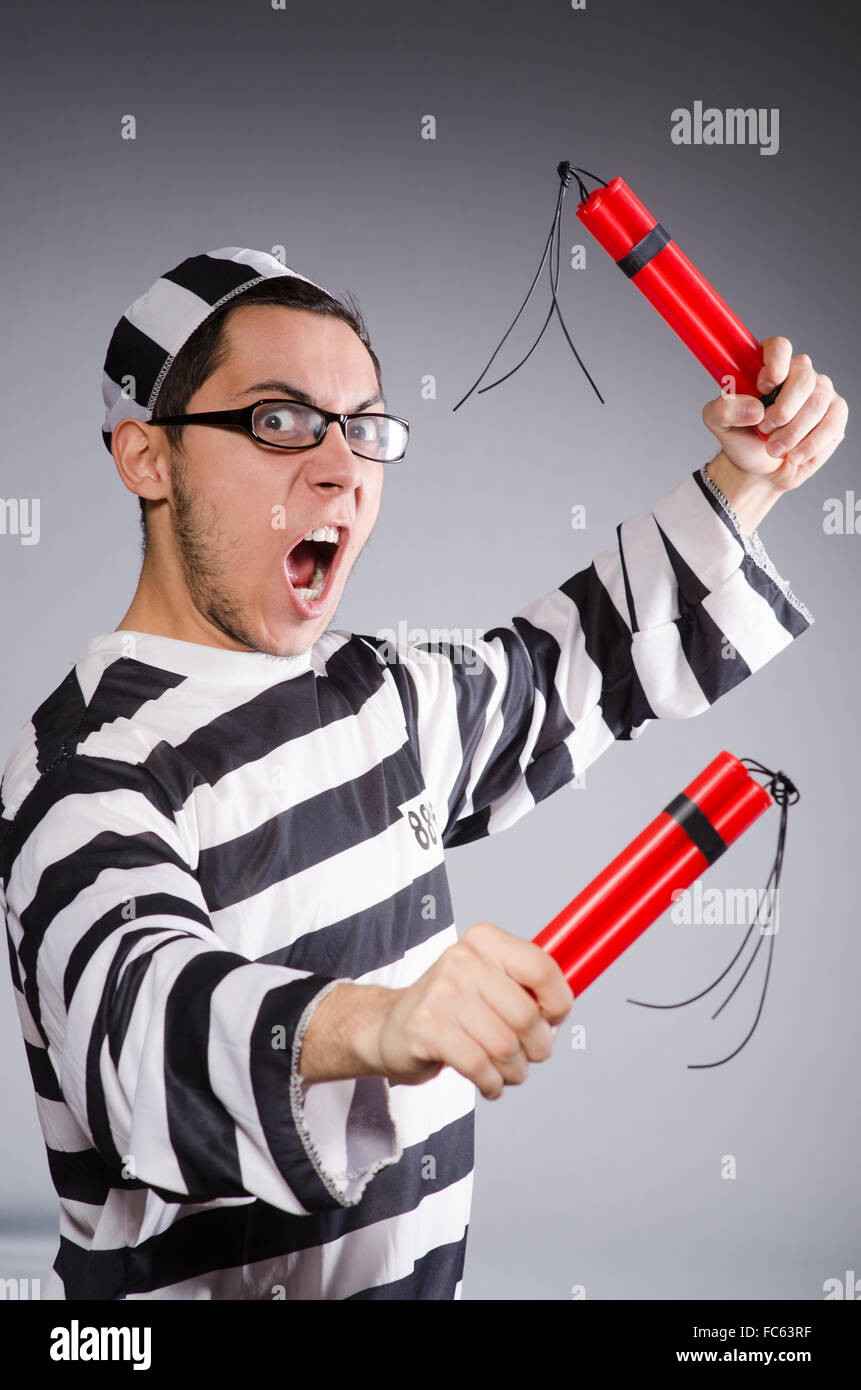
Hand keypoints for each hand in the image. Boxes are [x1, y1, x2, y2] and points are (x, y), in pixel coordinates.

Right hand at [371, 921, 573, 1099]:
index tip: (553, 1020)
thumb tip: (561, 1013)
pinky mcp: (426, 1027)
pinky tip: (488, 1083)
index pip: (541, 968)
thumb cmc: (451, 1008)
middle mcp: (462, 959)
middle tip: (528, 1057)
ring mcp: (441, 992)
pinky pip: (479, 1065)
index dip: (558, 1003)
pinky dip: (491, 1083)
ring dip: (514, 1070)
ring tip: (506, 1072)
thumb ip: (527, 990)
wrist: (390, 1027)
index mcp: (484, 940)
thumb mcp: (489, 983)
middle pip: (527, 1015)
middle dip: (537, 1048)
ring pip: (505, 1046)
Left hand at [702, 338, 847, 491]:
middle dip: (783, 411)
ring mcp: (820, 390)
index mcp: (766, 363)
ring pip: (818, 403)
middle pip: (803, 378)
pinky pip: (831, 424)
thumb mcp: (717, 423)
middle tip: (764, 429)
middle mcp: (797, 372)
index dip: (775, 366)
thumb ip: (724, 410)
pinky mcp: (835, 412)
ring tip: (774, 449)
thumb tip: (755, 408)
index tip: (764, 389)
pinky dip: (811, 445)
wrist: (758, 465)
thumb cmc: (740, 436)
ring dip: (793, 433)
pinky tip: (795, 456)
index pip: (779, 347)